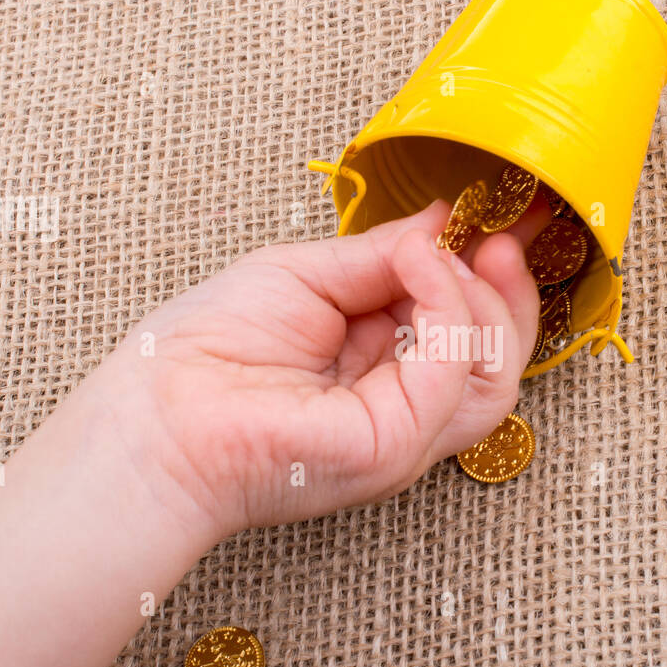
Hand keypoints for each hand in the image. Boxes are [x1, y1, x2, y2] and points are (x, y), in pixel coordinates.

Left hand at [94, 196, 549, 539]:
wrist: (156, 412)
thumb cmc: (207, 350)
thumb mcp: (307, 275)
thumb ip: (383, 256)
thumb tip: (441, 223)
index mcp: (382, 370)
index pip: (470, 332)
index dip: (496, 279)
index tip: (506, 222)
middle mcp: (402, 406)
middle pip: (497, 356)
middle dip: (509, 290)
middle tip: (497, 238)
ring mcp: (405, 432)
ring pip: (494, 371)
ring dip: (482, 298)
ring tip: (441, 257)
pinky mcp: (395, 443)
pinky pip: (455, 370)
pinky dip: (449, 306)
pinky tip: (417, 267)